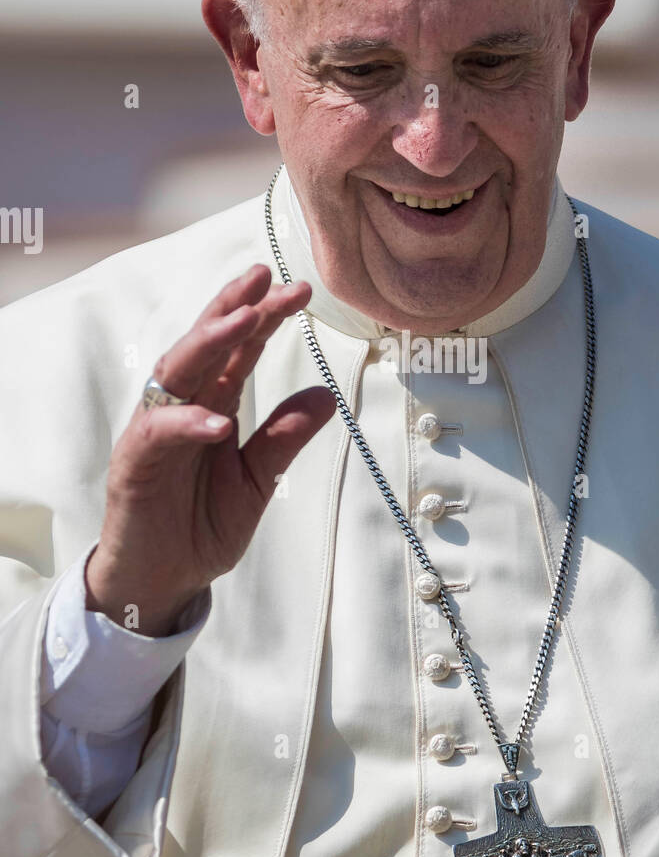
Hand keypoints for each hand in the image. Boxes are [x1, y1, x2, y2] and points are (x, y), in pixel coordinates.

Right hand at [84, 264, 335, 636]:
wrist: (163, 580)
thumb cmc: (201, 526)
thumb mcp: (256, 482)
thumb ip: (283, 440)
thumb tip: (327, 396)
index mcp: (211, 404)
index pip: (238, 350)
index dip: (264, 317)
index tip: (298, 290)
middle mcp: (180, 407)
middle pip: (205, 344)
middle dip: (235, 308)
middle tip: (267, 276)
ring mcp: (154, 432)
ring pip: (176, 372)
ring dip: (209, 343)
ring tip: (245, 320)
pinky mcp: (133, 465)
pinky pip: (158, 435)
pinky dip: (187, 424)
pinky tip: (219, 421)